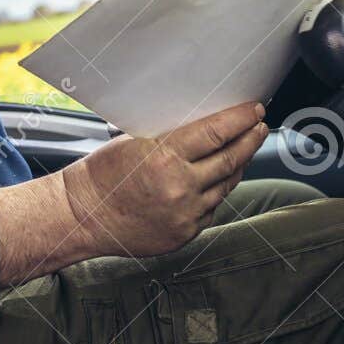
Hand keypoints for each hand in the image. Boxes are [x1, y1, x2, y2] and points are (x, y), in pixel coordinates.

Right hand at [60, 102, 268, 256]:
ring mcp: (185, 213)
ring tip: (244, 151)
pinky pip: (211, 208)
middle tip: (260, 127)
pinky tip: (217, 181)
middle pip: (230, 159)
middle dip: (250, 140)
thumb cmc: (101, 176)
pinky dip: (216, 192)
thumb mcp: (134, 143)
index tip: (254, 110)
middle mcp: (180, 187)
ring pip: (226, 185)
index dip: (240, 119)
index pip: (216, 133)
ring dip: (238, 166)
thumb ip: (171, 140)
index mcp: (164, 158)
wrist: (83, 216)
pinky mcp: (185, 233)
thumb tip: (205, 129)